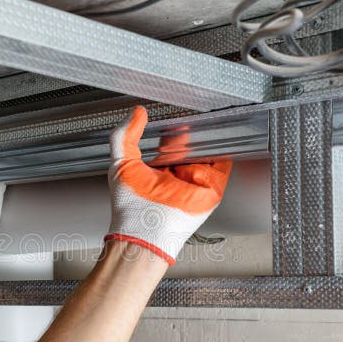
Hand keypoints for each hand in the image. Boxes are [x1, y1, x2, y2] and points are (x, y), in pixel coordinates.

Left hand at [105, 106, 232, 264]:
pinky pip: (220, 167)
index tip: (175, 117)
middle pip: (195, 148)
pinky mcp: (211, 191)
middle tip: (189, 122)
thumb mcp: (121, 162)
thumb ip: (125, 135)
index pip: (174, 144)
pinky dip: (214, 159)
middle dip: (194, 134)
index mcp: (160, 169)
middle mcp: (180, 176)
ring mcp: (197, 183)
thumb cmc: (129, 205)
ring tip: (198, 135)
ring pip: (210, 155)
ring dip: (206, 144)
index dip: (175, 130)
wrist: (143, 228)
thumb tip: (136, 112)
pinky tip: (198, 159)